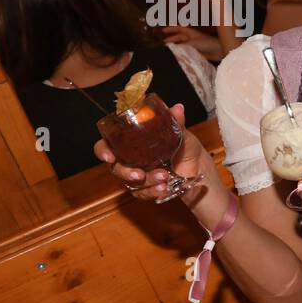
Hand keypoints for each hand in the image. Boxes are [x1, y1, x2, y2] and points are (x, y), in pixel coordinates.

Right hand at [94, 102, 208, 201]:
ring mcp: (137, 175)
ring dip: (147, 181)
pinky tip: (164, 188)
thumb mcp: (181, 133)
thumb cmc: (184, 145)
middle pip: (115, 168)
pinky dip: (153, 191)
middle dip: (125, 172)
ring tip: (164, 177)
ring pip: (131, 183)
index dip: (103, 151)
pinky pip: (143, 193)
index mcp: (130, 142)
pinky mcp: (147, 188)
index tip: (109, 156)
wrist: (198, 166)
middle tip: (139, 174)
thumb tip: (178, 108)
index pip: (106, 144)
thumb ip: (175, 122)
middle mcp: (129, 159)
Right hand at [162, 25, 224, 60]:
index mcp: (191, 33)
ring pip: (183, 46)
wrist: (220, 51)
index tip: (163, 31)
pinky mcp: (198, 54)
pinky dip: (182, 54)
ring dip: (176, 48)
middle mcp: (192, 39)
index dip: (171, 29)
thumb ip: (182, 46)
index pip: (179, 29)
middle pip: (179, 37)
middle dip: (171, 39)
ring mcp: (195, 46)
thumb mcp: (193, 43)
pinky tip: (177, 58)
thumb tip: (171, 49)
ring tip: (168, 51)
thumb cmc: (208, 44)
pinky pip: (187, 53)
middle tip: (163, 43)